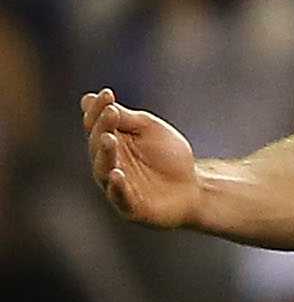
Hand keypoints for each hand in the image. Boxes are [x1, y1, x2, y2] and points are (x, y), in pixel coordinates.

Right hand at [80, 90, 201, 226]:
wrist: (194, 188)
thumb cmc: (168, 156)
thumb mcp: (150, 130)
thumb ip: (126, 118)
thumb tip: (92, 96)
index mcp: (110, 143)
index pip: (96, 124)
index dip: (98, 110)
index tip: (107, 94)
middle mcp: (107, 164)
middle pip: (98, 144)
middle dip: (102, 128)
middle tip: (110, 114)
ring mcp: (116, 186)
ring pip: (104, 170)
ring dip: (105, 154)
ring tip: (109, 138)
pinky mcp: (130, 207)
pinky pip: (120, 196)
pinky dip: (117, 186)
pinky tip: (116, 174)